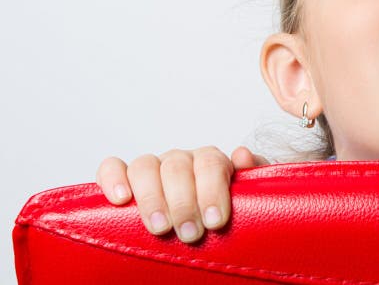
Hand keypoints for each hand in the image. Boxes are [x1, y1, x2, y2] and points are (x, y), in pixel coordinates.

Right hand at [95, 145, 267, 242]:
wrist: (204, 231)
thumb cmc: (224, 217)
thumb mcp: (247, 200)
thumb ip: (253, 177)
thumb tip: (242, 155)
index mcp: (211, 163)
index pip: (211, 162)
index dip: (212, 190)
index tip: (216, 222)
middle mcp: (182, 162)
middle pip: (178, 165)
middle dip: (184, 201)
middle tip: (190, 234)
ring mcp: (154, 170)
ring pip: (146, 164)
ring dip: (152, 196)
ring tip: (160, 228)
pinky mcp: (125, 181)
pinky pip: (113, 167)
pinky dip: (113, 178)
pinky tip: (121, 199)